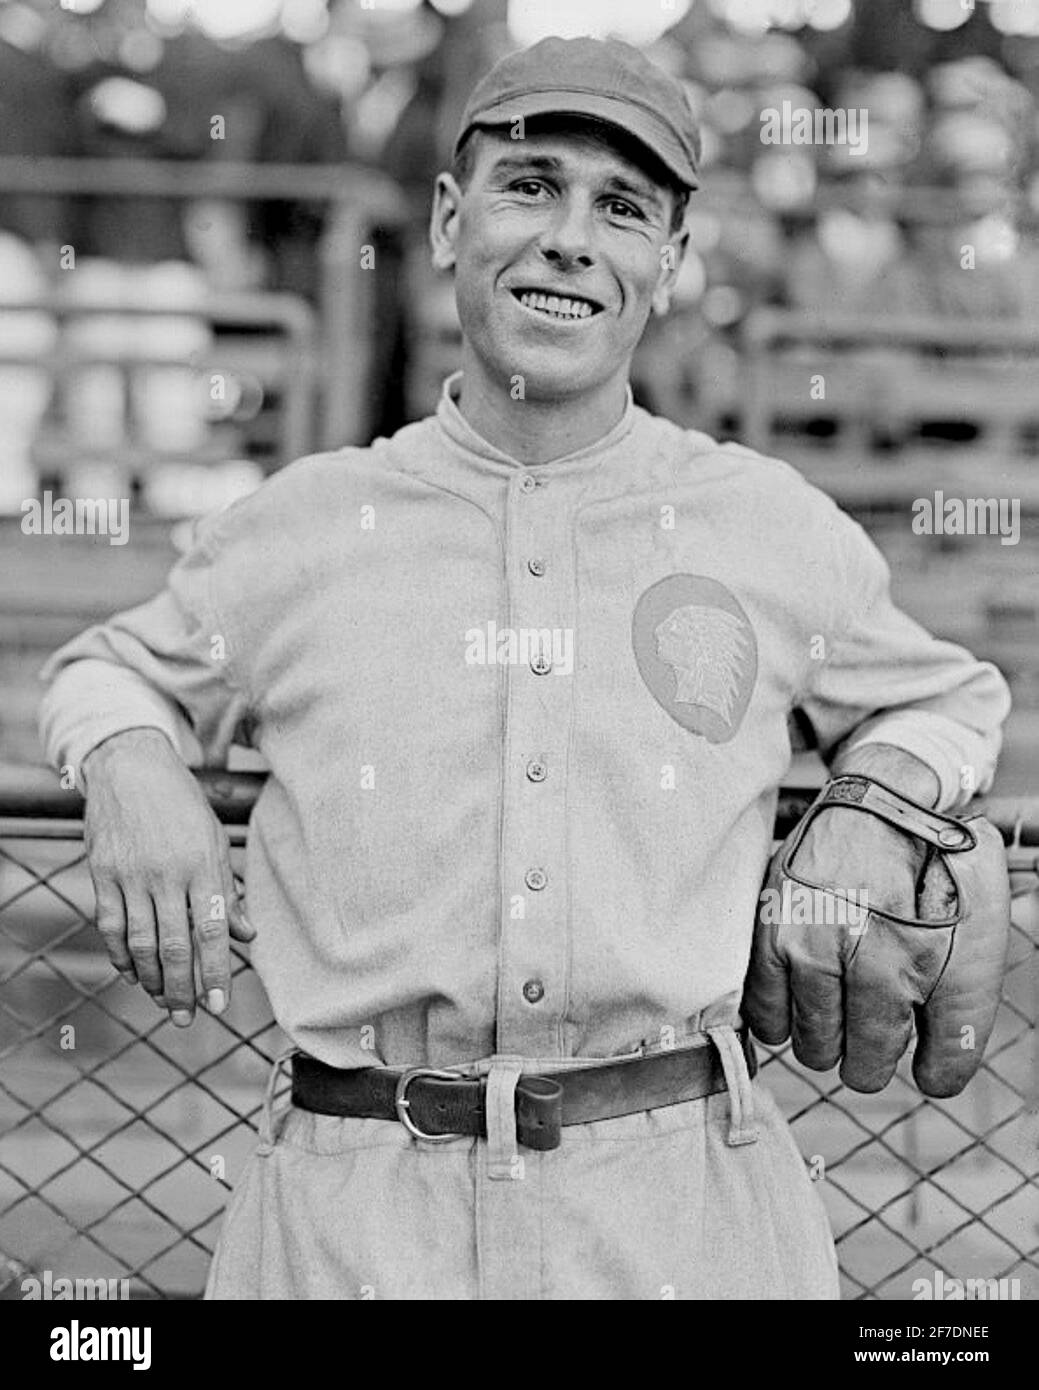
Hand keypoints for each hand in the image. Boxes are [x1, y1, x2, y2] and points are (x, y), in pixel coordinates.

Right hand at [82, 729, 254, 1025]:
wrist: (131, 767)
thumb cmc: (182, 806)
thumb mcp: (213, 841)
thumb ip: (226, 892)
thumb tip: (247, 935)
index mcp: (201, 865)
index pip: (210, 929)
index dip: (214, 970)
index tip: (218, 1005)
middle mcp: (166, 873)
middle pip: (173, 945)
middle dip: (182, 989)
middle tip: (188, 1018)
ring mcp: (130, 875)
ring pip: (139, 943)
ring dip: (152, 980)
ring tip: (164, 1002)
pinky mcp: (102, 874)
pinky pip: (110, 927)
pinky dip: (120, 956)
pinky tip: (132, 973)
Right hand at [743, 780, 1009, 1096]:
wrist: (877, 808)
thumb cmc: (932, 876)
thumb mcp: (979, 934)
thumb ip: (963, 1013)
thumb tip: (935, 1076)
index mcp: (931, 961)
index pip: (943, 1069)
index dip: (939, 1070)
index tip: (931, 1060)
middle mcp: (871, 960)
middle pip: (866, 1069)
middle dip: (874, 1056)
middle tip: (877, 1021)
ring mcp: (813, 949)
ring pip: (815, 1048)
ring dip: (829, 1040)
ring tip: (840, 1004)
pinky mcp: (770, 936)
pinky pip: (767, 1017)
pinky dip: (784, 1021)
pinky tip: (803, 997)